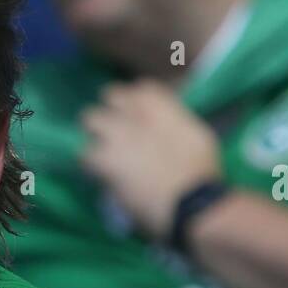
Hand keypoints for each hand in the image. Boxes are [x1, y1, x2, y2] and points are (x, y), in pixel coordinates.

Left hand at [80, 80, 222, 241]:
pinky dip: (88, 163)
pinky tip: (97, 174)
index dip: (135, 99)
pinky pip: (84, 154)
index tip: (135, 111)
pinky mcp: (105, 159)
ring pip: (90, 118)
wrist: (190, 200)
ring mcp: (119, 134)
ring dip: (94, 132)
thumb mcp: (199, 136)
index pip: (142, 88)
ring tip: (99, 148)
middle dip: (111, 109)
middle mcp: (138, 113)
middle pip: (111, 95)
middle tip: (111, 128)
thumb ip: (177, 124)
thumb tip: (167, 126)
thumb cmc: (203, 172)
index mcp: (164, 107)